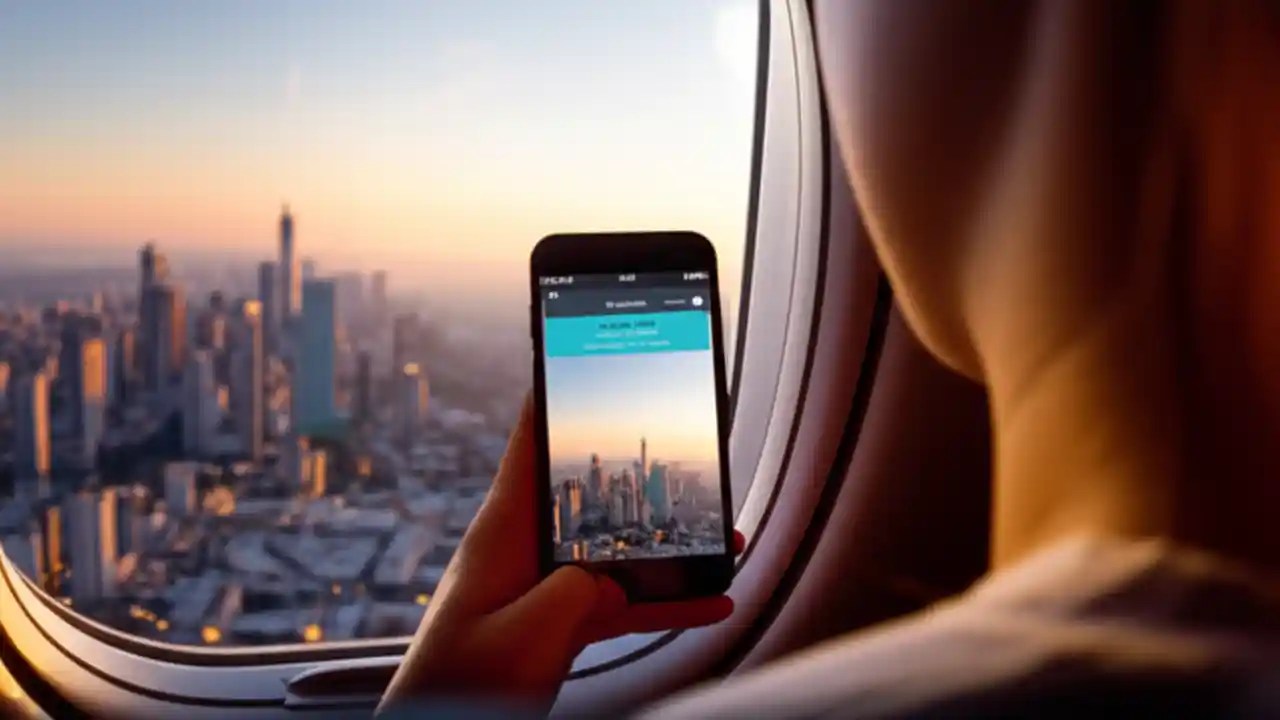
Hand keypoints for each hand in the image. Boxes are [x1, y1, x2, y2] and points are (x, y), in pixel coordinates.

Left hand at [378, 396, 742, 713]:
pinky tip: (707, 599)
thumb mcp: (523, 635)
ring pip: (617, 548)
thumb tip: (614, 579)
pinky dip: (666, 599)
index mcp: (502, 533)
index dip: (554, 385)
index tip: (579, 341)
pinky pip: (623, 600)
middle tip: (681, 441)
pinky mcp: (557, 623)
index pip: (531, 437)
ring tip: (720, 535)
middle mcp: (524, 550)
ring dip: (669, 543)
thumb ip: (577, 595)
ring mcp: (542, 587)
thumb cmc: (454, 690)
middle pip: (590, 491)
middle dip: (640, 470)